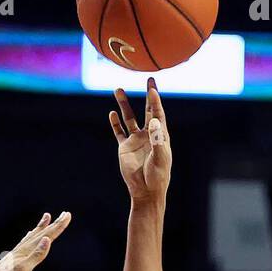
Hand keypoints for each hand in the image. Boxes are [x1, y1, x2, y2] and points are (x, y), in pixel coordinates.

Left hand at [0, 211, 71, 270]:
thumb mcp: (24, 270)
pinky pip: (24, 242)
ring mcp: (17, 253)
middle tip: (65, 214)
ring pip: (33, 236)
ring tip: (47, 217)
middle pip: (41, 233)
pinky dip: (29, 236)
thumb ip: (36, 255)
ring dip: (41, 227)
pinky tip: (29, 235)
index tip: (68, 215)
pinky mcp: (13, 258)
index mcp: (27, 251)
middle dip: (54, 224)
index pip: (47, 235)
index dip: (58, 226)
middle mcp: (23, 249)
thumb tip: (47, 240)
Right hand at [109, 77, 171, 203]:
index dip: (155, 100)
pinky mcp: (125, 148)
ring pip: (129, 118)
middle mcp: (148, 135)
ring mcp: (136, 140)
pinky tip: (111, 113)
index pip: (157, 113)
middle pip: (147, 110)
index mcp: (160, 135)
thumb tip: (153, 120)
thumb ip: (157, 140)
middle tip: (149, 79)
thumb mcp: (160, 158)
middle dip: (148, 95)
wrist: (145, 191)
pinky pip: (119, 132)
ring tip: (118, 90)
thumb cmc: (157, 176)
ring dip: (124, 105)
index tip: (152, 88)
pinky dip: (115, 123)